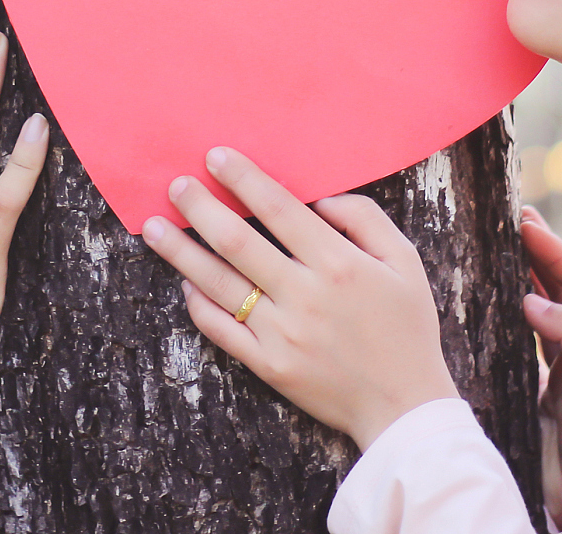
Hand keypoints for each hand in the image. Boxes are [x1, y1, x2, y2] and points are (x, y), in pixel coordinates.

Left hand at [141, 147, 458, 449]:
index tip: (216, 156)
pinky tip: (184, 281)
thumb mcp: (405, 261)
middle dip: (201, 208)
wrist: (404, 406)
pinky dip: (198, 304)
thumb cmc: (407, 327)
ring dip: (182, 252)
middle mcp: (304, 296)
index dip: (244, 179)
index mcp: (338, 263)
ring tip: (154, 227)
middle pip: (238, 242)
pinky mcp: (268, 365)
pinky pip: (222, 330)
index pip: (279, 209)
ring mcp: (281, 333)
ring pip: (219, 284)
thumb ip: (365, 219)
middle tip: (176, 184)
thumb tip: (319, 199)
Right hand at [520, 206, 561, 525]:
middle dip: (539, 255)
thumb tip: (533, 299)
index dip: (555, 249)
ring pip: (541, 313)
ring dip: (523, 280)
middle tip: (512, 224)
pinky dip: (509, 320)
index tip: (527, 224)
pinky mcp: (539, 391)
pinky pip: (522, 345)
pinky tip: (495, 302)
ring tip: (501, 250)